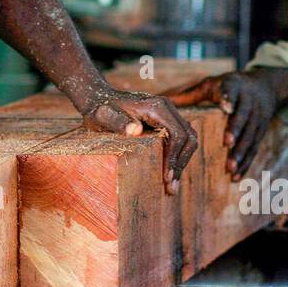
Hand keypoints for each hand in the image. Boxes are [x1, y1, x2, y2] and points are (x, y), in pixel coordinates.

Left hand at [80, 88, 199, 194]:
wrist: (98, 99)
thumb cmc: (99, 110)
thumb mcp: (103, 116)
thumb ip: (117, 122)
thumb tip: (136, 130)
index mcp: (157, 107)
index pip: (177, 134)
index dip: (174, 157)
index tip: (166, 177)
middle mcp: (167, 108)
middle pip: (188, 137)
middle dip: (181, 163)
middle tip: (171, 187)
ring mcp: (168, 114)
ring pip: (188, 139)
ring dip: (182, 161)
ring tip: (171, 185)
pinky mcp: (166, 121)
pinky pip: (180, 139)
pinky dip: (178, 156)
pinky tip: (169, 172)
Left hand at [167, 71, 277, 180]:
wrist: (264, 87)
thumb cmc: (228, 87)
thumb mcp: (210, 85)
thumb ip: (189, 94)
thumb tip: (161, 98)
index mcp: (233, 87)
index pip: (232, 91)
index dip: (230, 99)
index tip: (227, 108)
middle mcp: (248, 101)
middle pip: (244, 117)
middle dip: (236, 130)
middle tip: (227, 144)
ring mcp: (258, 117)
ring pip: (250, 135)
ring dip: (241, 152)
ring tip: (230, 168)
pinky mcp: (261, 131)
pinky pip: (254, 148)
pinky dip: (246, 163)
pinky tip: (236, 176)